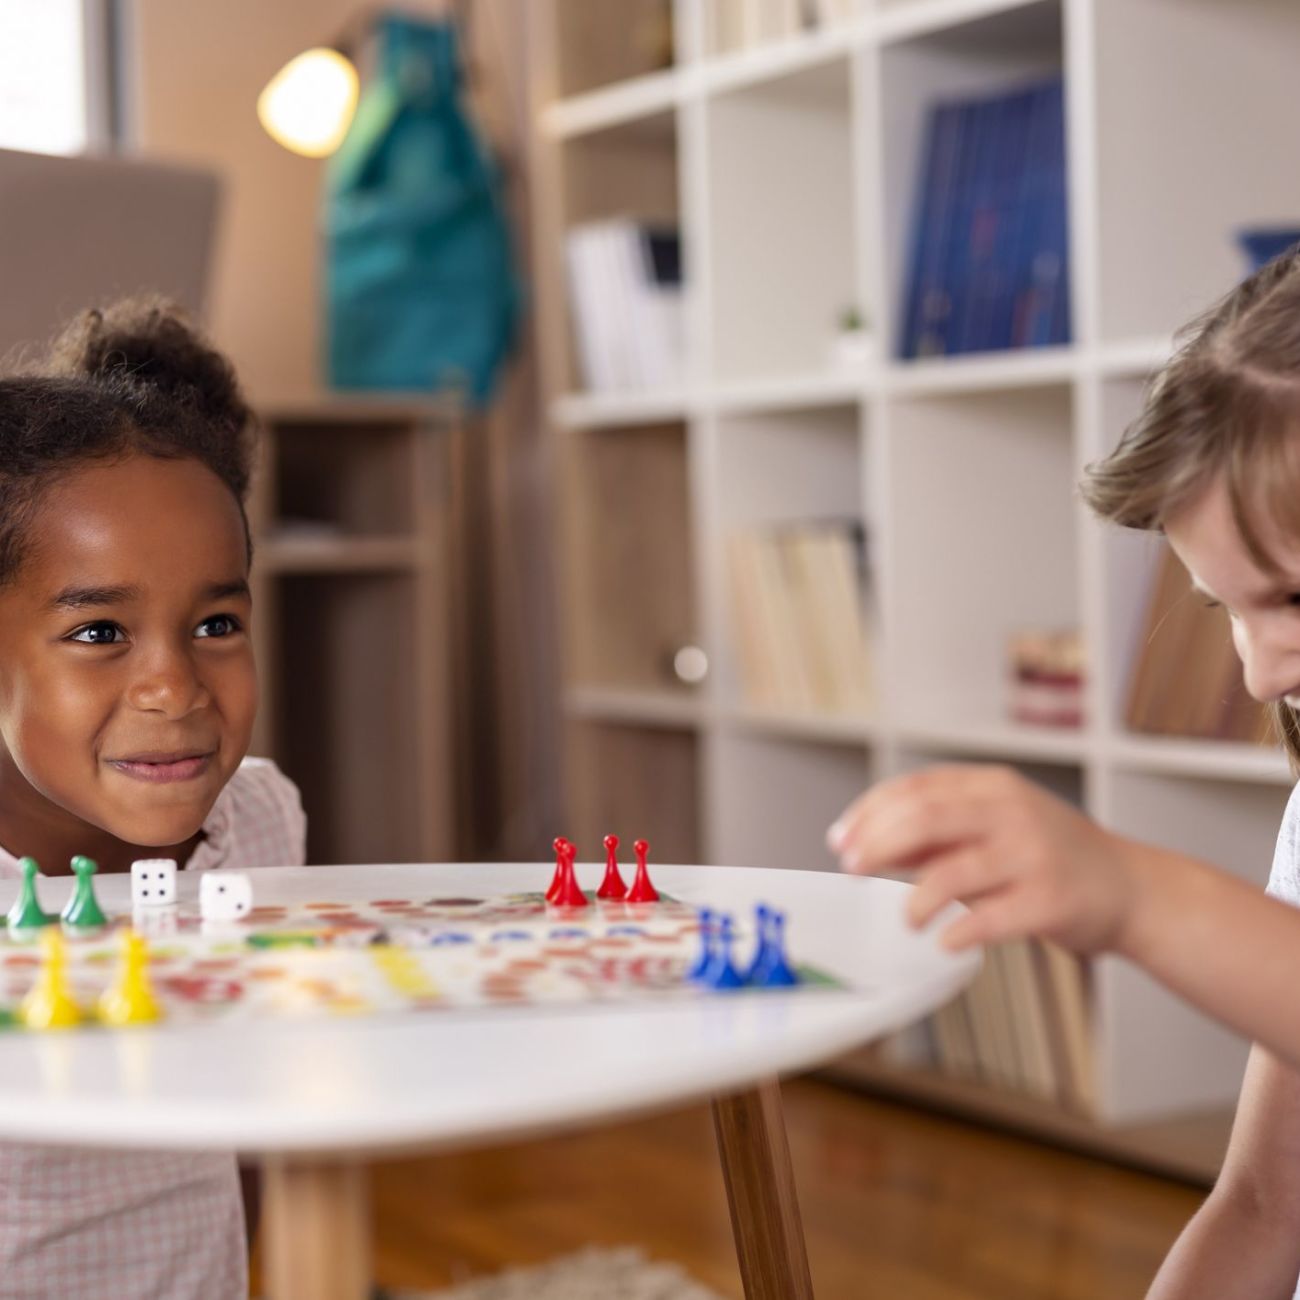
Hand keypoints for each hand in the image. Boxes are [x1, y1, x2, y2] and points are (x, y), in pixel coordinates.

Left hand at [827, 764, 1144, 953]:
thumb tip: (869, 841)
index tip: (842, 839)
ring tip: (907, 919)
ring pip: (953, 872)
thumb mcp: (995, 826)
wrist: (1131, 888)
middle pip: (926, 819)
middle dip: (878, 844)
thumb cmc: (1050, 857)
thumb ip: (939, 832)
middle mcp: (1012, 812)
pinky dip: (959, 933)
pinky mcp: (1050, 900)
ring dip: (915, 900)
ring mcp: (1033, 855)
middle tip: (854, 870)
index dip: (870, 813)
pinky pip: (991, 919)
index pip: (916, 789)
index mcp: (993, 787)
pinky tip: (945, 942)